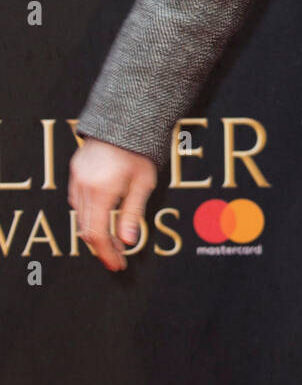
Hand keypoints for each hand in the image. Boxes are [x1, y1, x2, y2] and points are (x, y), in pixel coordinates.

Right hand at [68, 139, 157, 271]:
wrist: (124, 119)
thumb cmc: (139, 149)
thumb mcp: (143, 183)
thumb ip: (133, 213)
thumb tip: (128, 241)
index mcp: (101, 191)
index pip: (98, 235)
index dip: (107, 254)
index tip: (118, 264)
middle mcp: (84, 186)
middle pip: (86, 229)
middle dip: (102, 246)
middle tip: (118, 256)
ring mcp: (77, 178)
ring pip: (81, 215)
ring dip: (95, 230)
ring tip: (116, 238)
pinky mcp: (76, 170)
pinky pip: (78, 199)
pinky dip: (90, 212)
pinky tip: (105, 214)